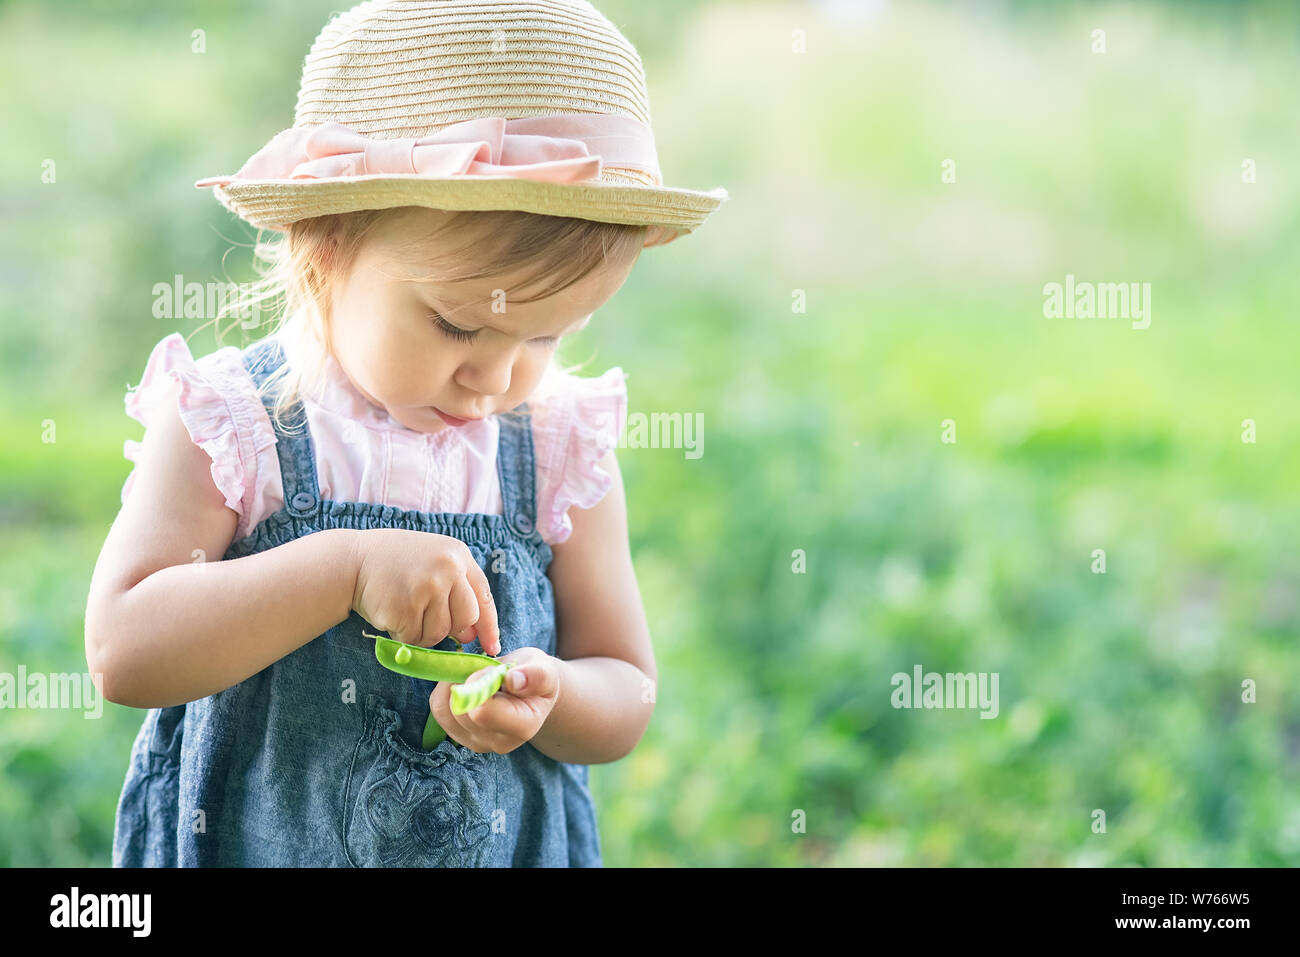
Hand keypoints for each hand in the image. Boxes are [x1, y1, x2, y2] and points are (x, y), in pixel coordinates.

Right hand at [349, 528, 499, 654]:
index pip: (484, 597)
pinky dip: (403, 634)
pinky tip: (391, 613)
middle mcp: (448, 568)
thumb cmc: (393, 564)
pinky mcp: (406, 607)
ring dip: (423, 632)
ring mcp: (428, 587)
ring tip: (404, 610)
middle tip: (428, 622)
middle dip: (451, 629)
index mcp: (458, 555)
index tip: (491, 647)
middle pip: (466, 619)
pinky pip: (414, 638)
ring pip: (440, 632)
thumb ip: (455, 589)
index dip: (489, 626)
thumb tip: (471, 634)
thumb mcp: (432, 561)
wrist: (350, 561)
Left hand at [430, 647, 560, 753]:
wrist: (528, 690)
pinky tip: (464, 684)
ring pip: (445, 711)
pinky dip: (444, 691)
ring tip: (474, 675)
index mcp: (524, 726)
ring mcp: (477, 743)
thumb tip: (514, 681)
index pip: (484, 714)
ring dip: (452, 685)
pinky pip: (438, 710)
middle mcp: (499, 742)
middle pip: (461, 711)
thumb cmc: (534, 676)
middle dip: (466, 681)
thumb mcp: (544, 668)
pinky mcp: (460, 737)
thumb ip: (536, 675)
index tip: (492, 669)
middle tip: (483, 669)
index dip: (479, 683)